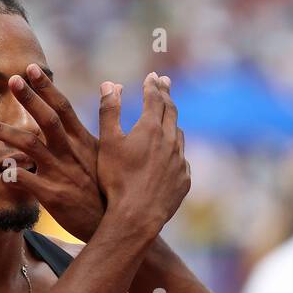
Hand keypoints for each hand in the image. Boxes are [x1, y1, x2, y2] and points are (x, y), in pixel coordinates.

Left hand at [0, 64, 103, 240]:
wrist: (112, 222)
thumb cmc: (107, 187)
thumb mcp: (108, 151)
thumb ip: (104, 119)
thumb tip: (112, 84)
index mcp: (81, 141)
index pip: (63, 107)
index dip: (47, 87)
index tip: (31, 68)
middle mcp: (69, 153)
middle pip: (47, 119)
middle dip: (29, 98)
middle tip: (10, 79)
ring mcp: (60, 173)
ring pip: (28, 146)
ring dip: (1, 131)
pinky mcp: (52, 195)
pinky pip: (26, 181)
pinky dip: (11, 174)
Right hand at [96, 74, 190, 233]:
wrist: (137, 216)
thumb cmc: (117, 180)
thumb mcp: (108, 143)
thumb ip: (108, 111)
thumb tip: (109, 84)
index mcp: (151, 128)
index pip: (154, 98)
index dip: (152, 85)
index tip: (152, 76)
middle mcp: (170, 141)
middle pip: (171, 111)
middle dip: (166, 96)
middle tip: (165, 84)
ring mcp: (180, 161)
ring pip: (178, 135)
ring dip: (172, 124)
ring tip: (168, 119)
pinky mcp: (184, 180)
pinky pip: (182, 160)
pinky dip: (176, 152)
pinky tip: (172, 156)